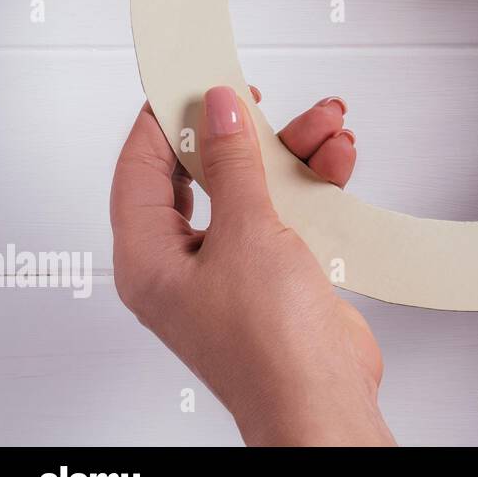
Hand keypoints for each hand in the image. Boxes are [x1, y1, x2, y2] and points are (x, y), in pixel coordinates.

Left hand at [110, 86, 393, 445]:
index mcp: (149, 259)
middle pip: (206, 174)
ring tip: (326, 126)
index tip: (192, 80)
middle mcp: (186, 264)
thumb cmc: (269, 347)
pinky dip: (313, 185)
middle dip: (246, 134)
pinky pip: (288, 212)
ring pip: (255, 189)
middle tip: (264, 99)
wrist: (325, 396)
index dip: (165, 121)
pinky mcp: (278, 274)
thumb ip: (233, 164)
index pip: (141, 170)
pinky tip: (336, 162)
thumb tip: (218, 110)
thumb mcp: (247, 232)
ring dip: (292, 155)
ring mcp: (234, 270)